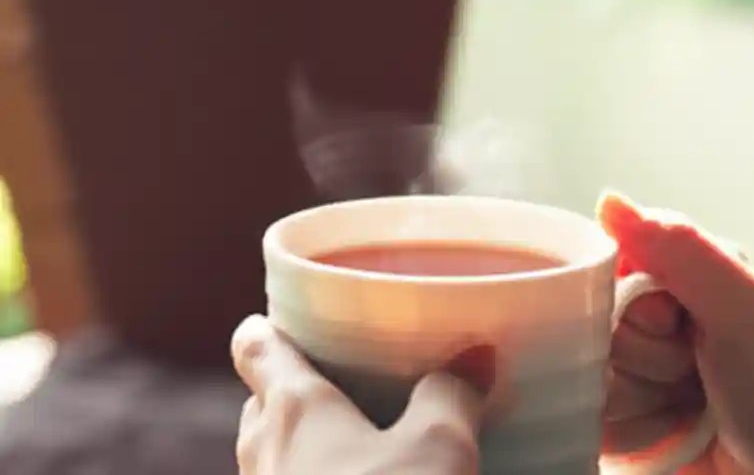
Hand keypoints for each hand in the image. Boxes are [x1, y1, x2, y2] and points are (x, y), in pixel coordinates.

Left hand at [231, 315, 490, 474]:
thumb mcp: (440, 446)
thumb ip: (452, 394)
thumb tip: (476, 356)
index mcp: (294, 408)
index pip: (256, 349)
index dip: (265, 328)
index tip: (279, 315)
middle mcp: (267, 454)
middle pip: (260, 406)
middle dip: (287, 389)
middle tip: (335, 375)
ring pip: (275, 459)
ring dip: (305, 446)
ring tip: (359, 440)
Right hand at [599, 193, 753, 473]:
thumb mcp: (741, 305)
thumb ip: (681, 248)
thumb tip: (610, 202)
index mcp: (669, 277)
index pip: (600, 277)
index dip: (637, 310)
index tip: (680, 324)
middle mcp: (644, 322)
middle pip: (591, 334)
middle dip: (647, 363)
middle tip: (697, 372)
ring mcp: (630, 377)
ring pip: (586, 384)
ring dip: (645, 405)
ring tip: (694, 408)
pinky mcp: (622, 427)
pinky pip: (592, 429)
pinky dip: (638, 439)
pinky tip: (677, 436)